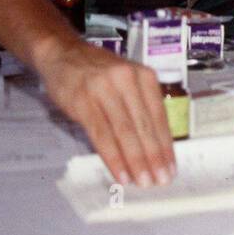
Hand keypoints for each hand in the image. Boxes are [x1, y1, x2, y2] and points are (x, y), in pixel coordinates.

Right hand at [34, 39, 176, 186]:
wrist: (62, 53)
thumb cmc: (98, 72)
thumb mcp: (128, 80)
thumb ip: (140, 106)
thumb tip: (155, 146)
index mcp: (144, 76)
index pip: (160, 117)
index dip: (166, 145)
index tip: (171, 168)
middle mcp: (127, 80)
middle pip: (144, 126)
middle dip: (154, 157)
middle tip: (161, 180)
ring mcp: (104, 90)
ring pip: (124, 132)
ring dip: (136, 161)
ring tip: (143, 181)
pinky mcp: (83, 101)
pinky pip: (101, 135)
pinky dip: (113, 157)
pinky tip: (120, 173)